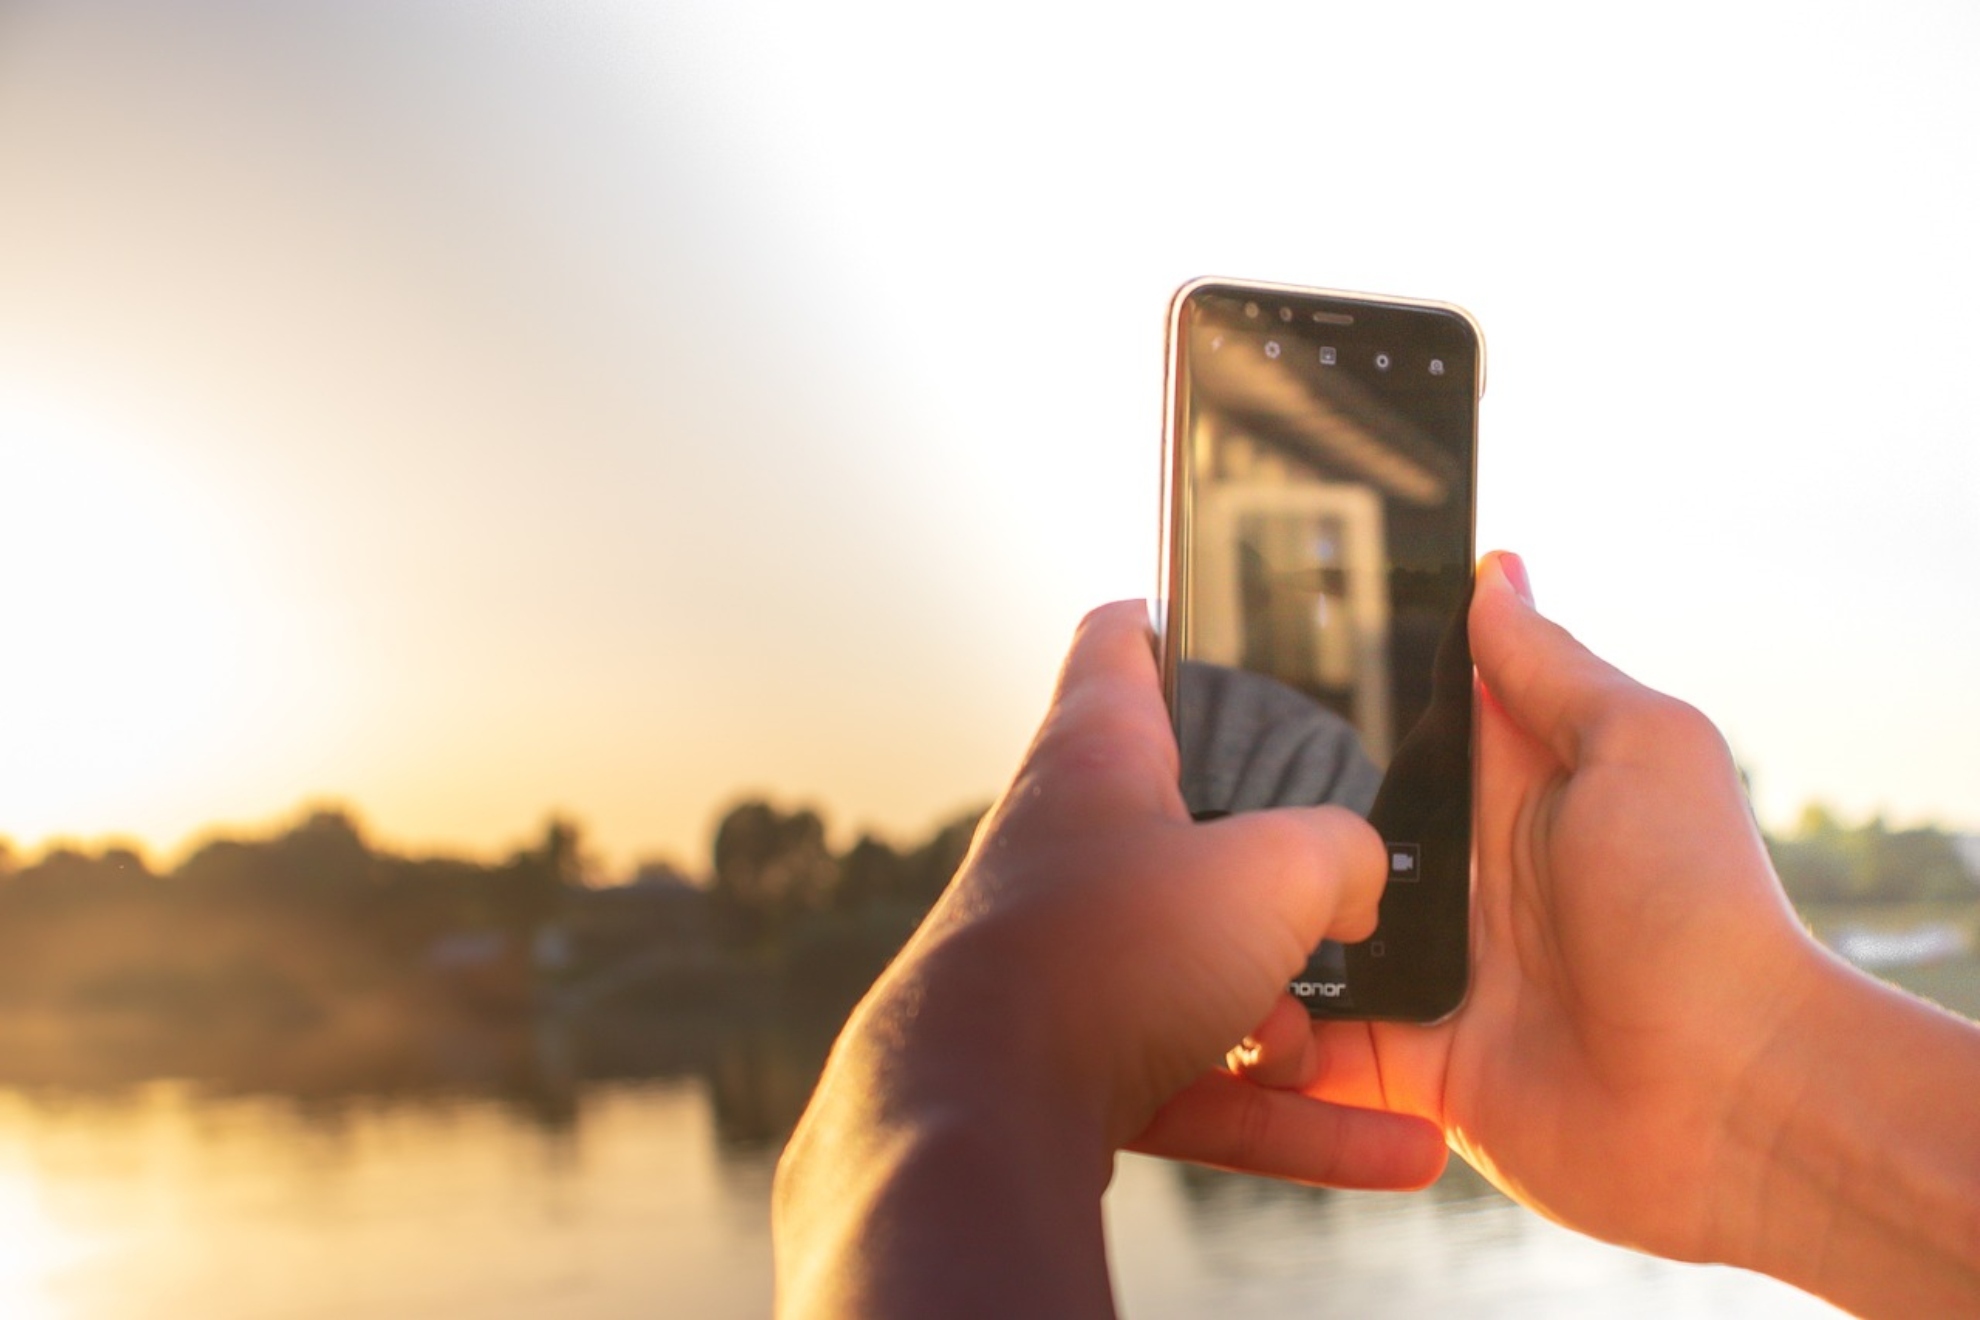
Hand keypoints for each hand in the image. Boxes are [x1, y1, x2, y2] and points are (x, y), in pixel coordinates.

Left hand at [775, 601, 1442, 1318]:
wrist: (980, 1124)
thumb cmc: (1100, 959)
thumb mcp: (1269, 874)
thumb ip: (1340, 854)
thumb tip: (1355, 883)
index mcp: (1097, 757)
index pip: (1122, 646)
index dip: (1175, 620)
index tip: (1222, 620)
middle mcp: (1072, 850)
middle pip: (1192, 834)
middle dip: (1282, 887)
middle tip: (1345, 911)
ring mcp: (1069, 960)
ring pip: (1205, 975)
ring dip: (1291, 1027)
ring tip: (1336, 1064)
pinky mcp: (1074, 1062)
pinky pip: (1203, 1083)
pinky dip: (1288, 1118)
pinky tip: (1391, 1150)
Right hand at [1239, 552, 1824, 1258]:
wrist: (1731, 1102)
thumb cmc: (1700, 910)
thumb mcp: (1637, 749)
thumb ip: (1550, 668)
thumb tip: (1497, 570)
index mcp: (1512, 792)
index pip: (1407, 725)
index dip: (1338, 697)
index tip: (1249, 657)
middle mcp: (1467, 879)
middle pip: (1330, 834)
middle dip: (1266, 820)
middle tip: (1184, 799)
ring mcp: (1439, 973)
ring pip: (1305, 938)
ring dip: (1255, 931)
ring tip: (1188, 909)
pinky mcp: (1417, 1064)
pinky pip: (1316, 1050)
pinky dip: (1273, 1040)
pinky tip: (1229, 1012)